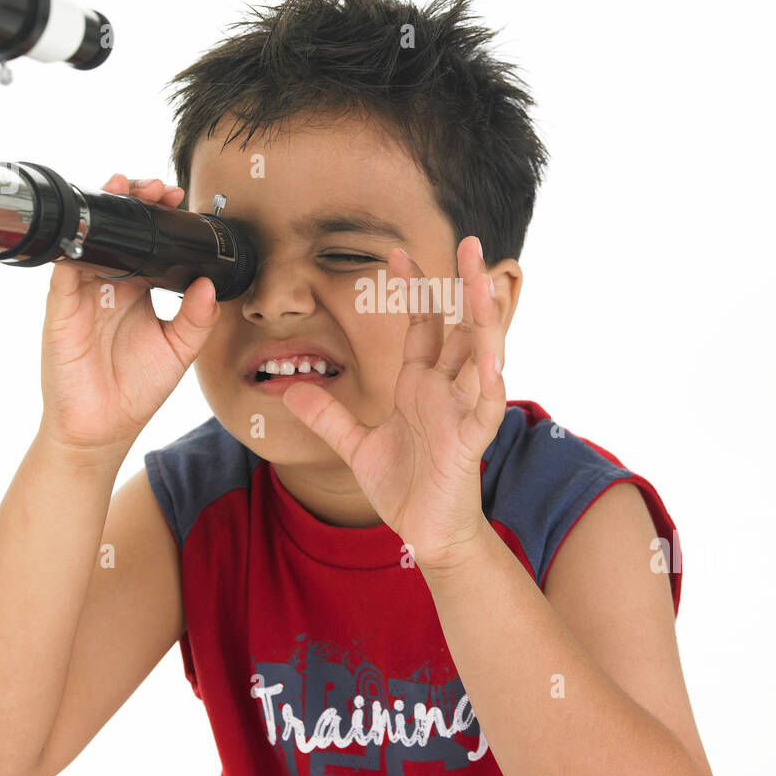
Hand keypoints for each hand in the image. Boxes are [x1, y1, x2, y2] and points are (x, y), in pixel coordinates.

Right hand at [38, 174, 219, 454]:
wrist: (102, 428)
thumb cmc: (137, 389)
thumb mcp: (179, 351)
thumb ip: (197, 319)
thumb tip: (211, 284)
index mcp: (139, 290)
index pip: (149, 243)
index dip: (162, 218)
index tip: (180, 200)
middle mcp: (110, 285)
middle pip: (119, 231)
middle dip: (136, 202)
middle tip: (157, 189)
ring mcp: (84, 293)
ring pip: (91, 238)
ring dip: (105, 210)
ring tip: (124, 188)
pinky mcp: (62, 308)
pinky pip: (64, 268)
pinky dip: (75, 245)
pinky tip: (89, 228)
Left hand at [280, 236, 506, 571]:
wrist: (427, 534)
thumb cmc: (404, 488)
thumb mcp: (355, 445)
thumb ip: (325, 415)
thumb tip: (286, 389)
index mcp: (420, 385)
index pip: (422, 325)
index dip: (413, 289)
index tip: (396, 252)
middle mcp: (446, 390)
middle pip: (461, 326)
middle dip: (464, 285)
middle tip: (467, 242)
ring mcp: (462, 412)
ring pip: (482, 355)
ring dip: (485, 318)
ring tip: (485, 280)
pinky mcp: (471, 441)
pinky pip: (486, 406)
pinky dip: (489, 381)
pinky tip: (490, 357)